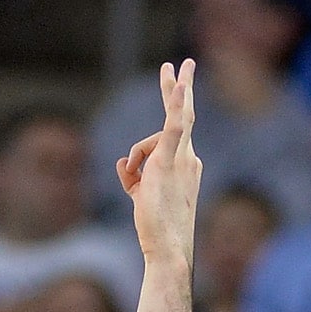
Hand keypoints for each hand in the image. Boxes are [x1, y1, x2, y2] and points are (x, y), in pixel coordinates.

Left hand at [116, 60, 200, 266]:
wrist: (168, 248)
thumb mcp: (140, 197)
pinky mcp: (167, 159)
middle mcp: (188, 157)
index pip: (171, 137)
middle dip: (179, 87)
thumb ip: (131, 177)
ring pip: (152, 139)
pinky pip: (171, 126)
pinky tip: (178, 85)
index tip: (177, 88)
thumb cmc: (156, 229)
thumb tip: (121, 163)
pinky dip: (175, 104)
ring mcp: (181, 157)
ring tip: (138, 181)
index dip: (174, 113)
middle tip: (182, 62)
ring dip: (138, 161)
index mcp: (186, 165)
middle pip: (183, 115)